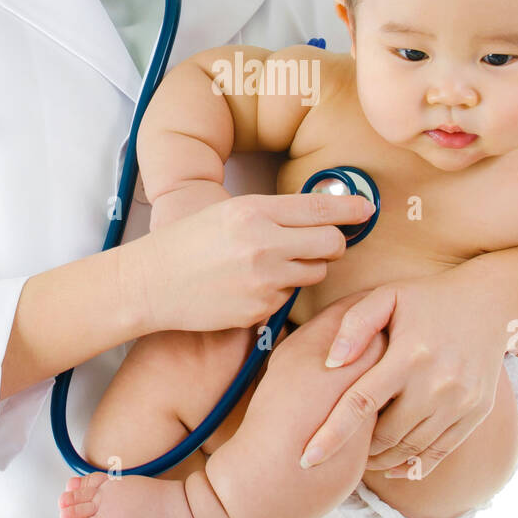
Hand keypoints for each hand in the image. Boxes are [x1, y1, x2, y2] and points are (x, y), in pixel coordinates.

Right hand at [133, 191, 375, 333]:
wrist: (150, 284)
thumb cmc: (187, 243)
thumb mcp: (228, 212)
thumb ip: (273, 214)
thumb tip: (321, 214)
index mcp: (253, 211)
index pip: (320, 207)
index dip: (351, 208)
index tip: (367, 209)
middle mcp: (262, 244)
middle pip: (330, 244)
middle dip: (333, 244)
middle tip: (323, 243)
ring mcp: (262, 281)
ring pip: (315, 273)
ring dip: (305, 268)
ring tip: (271, 265)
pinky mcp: (259, 310)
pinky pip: (288, 297)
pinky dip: (279, 291)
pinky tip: (250, 287)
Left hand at [299, 269, 514, 476]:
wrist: (491, 304)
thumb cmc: (428, 299)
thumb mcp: (389, 296)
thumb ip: (355, 324)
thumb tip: (330, 363)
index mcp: (409, 355)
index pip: (360, 404)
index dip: (332, 434)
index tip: (306, 458)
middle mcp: (437, 383)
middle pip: (385, 435)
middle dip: (356, 450)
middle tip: (332, 453)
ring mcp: (460, 402)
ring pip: (410, 449)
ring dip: (381, 460)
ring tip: (359, 459)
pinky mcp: (476, 414)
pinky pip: (439, 453)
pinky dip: (412, 466)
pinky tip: (392, 466)